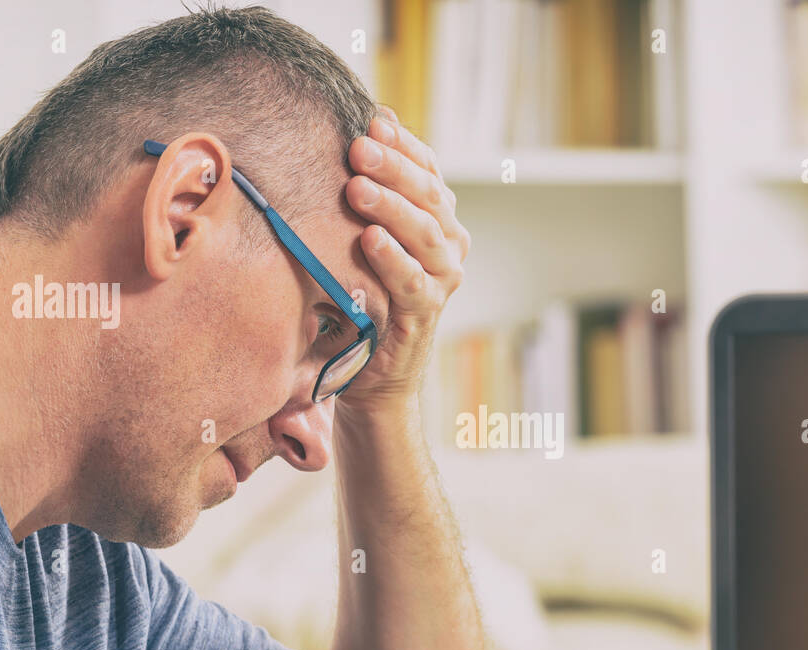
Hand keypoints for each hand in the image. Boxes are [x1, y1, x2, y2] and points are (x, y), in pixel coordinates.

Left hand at [338, 105, 470, 418]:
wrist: (376, 370)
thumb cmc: (367, 291)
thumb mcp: (370, 236)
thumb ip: (374, 191)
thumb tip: (369, 124)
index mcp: (439, 219)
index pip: (429, 170)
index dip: (404, 145)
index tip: (373, 122)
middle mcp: (449, 245)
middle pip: (428, 196)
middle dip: (393, 168)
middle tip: (358, 148)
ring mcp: (442, 280)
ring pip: (424, 234)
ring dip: (391, 208)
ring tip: (357, 188)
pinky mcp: (425, 313)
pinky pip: (413, 282)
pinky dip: (393, 259)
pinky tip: (369, 239)